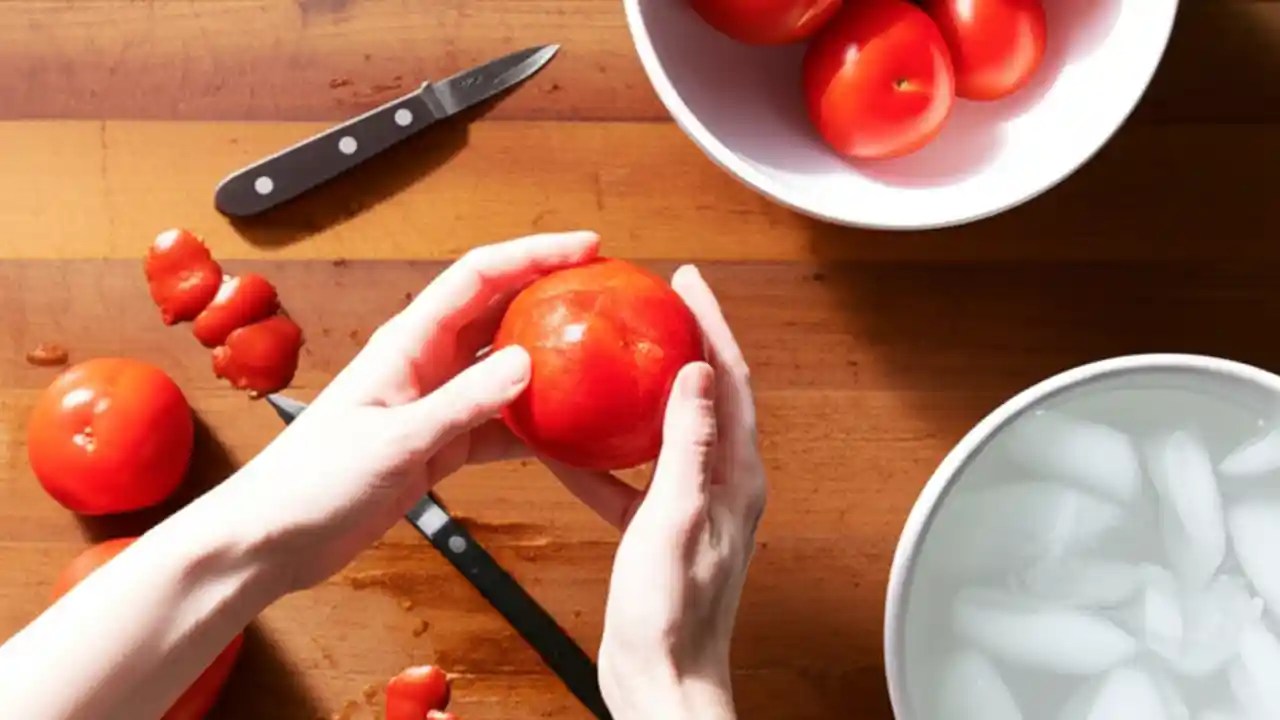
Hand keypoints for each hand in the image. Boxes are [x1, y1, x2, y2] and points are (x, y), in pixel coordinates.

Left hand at [224, 231, 600, 591]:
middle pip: (499, 312)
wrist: (274, 538)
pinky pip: (500, 424)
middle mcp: (426, 363)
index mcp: (407, 342)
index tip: (586, 247)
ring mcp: (436, 404)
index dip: (533, 255)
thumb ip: (461, 404)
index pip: (478, 277)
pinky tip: (568, 433)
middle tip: (608, 294)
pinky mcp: (441, 445)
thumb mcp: (393, 441)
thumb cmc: (312, 481)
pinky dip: (534, 426)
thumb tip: (528, 364)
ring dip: (549, 362)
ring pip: (506, 369)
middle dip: (551, 295)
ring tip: (602, 359)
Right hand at [547, 267, 766, 719]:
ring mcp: (693, 506)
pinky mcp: (663, 529)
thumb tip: (697, 375)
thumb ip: (688, 445)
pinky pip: (636, 478)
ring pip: (671, 432)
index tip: (689, 284)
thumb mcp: (675, 517)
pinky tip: (575, 449)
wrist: (662, 679)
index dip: (712, 325)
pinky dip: (609, 458)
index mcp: (736, 477)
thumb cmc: (673, 613)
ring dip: (650, 393)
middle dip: (688, 345)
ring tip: (620, 359)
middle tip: (658, 306)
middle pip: (709, 396)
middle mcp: (724, 485)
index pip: (732, 381)